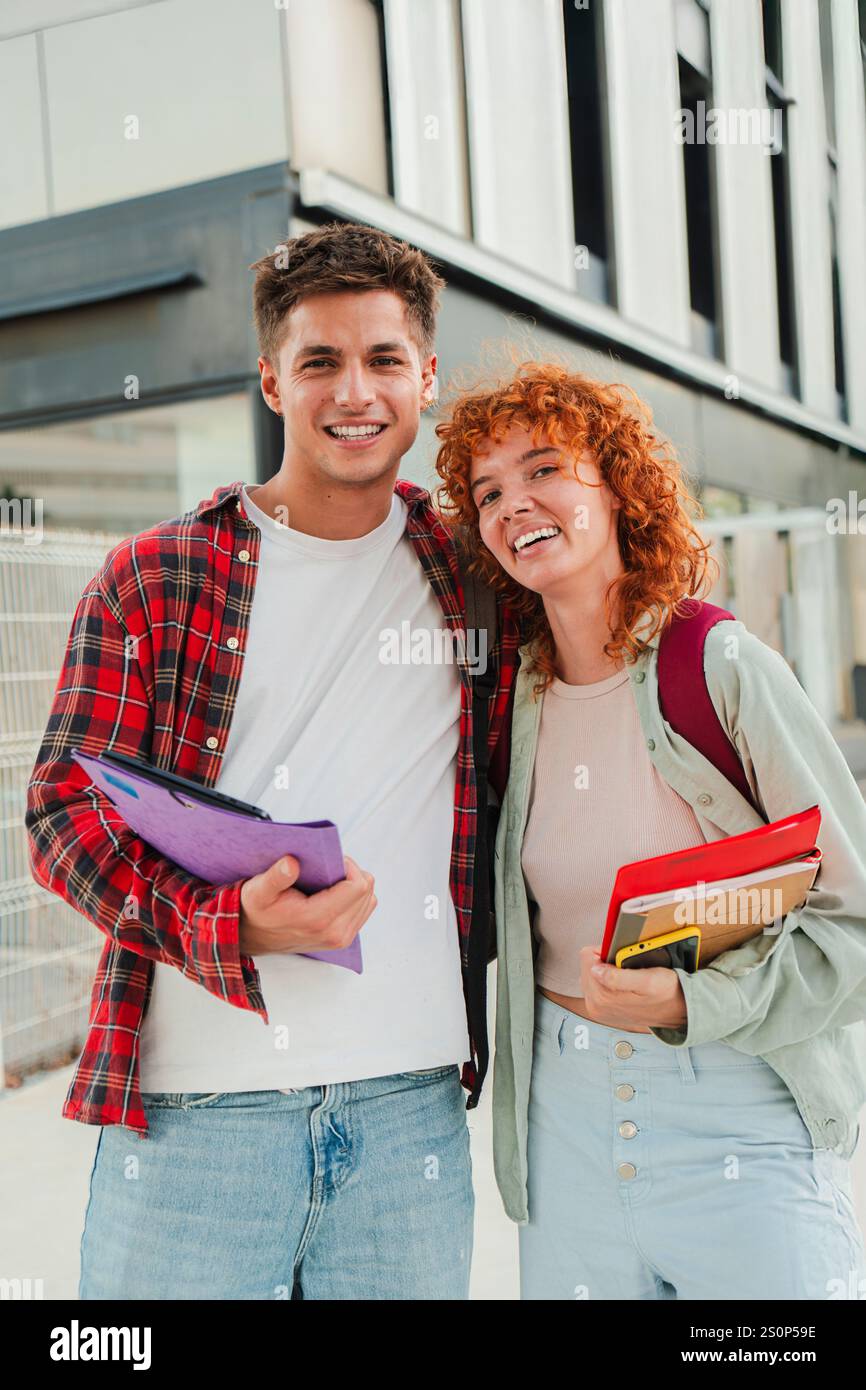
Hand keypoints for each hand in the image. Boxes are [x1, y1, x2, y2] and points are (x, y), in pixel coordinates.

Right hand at [239, 854, 376, 955]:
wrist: (253, 936)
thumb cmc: (257, 910)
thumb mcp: (257, 891)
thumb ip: (275, 877)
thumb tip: (292, 863)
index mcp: (318, 920)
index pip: (358, 886)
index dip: (348, 866)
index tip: (329, 861)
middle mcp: (335, 933)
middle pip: (367, 891)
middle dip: (352, 873)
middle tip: (328, 868)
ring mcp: (342, 938)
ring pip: (369, 899)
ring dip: (354, 884)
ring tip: (329, 881)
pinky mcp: (345, 938)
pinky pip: (364, 909)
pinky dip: (354, 896)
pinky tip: (334, 892)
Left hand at [577, 946, 687, 1031]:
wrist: (677, 1011)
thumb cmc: (666, 992)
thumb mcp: (649, 980)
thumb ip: (619, 977)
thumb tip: (595, 970)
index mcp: (602, 996)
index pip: (587, 957)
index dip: (605, 950)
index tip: (621, 956)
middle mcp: (595, 1005)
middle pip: (586, 965)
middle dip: (604, 961)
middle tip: (625, 966)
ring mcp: (597, 1009)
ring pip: (589, 974)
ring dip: (604, 970)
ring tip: (625, 975)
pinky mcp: (601, 1010)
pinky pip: (595, 985)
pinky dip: (606, 980)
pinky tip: (621, 982)